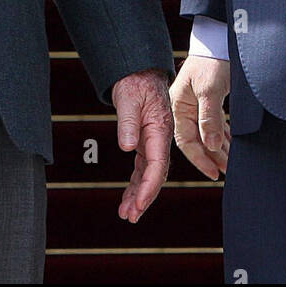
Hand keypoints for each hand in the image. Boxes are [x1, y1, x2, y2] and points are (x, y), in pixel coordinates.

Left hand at [110, 68, 171, 222]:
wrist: (138, 70)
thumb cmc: (135, 82)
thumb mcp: (128, 98)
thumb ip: (127, 123)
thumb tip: (127, 147)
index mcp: (160, 129)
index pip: (157, 164)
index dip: (149, 187)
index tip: (139, 204)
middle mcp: (159, 138)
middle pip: (155, 174)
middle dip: (143, 197)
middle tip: (130, 216)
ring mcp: (153, 141)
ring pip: (148, 174)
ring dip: (138, 194)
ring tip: (126, 213)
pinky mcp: (145, 141)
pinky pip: (142, 167)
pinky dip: (136, 182)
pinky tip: (128, 196)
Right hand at [170, 54, 229, 179]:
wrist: (221, 40)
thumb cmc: (212, 61)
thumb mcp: (210, 89)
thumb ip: (209, 118)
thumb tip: (211, 145)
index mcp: (179, 105)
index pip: (186, 140)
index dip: (199, 158)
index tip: (213, 172)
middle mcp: (186, 107)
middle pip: (197, 139)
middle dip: (211, 157)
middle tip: (227, 171)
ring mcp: (198, 104)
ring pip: (206, 133)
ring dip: (218, 149)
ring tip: (231, 163)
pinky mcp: (210, 100)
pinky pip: (214, 124)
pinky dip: (222, 137)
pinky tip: (229, 146)